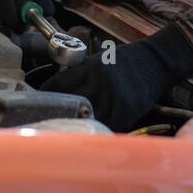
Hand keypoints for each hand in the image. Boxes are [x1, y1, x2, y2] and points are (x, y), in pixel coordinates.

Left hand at [41, 23, 192, 131]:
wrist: (155, 62)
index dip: (46, 95)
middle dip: (59, 112)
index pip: (58, 84)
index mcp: (90, 67)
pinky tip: (92, 132)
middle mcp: (100, 82)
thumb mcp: (99, 59)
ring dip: (78, 125)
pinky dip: (99, 130)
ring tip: (67, 130)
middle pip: (71, 103)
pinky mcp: (127, 110)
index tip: (37, 103)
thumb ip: (80, 74)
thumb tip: (55, 90)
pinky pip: (107, 126)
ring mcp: (114, 97)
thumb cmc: (125, 60)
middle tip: (48, 120)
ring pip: (88, 118)